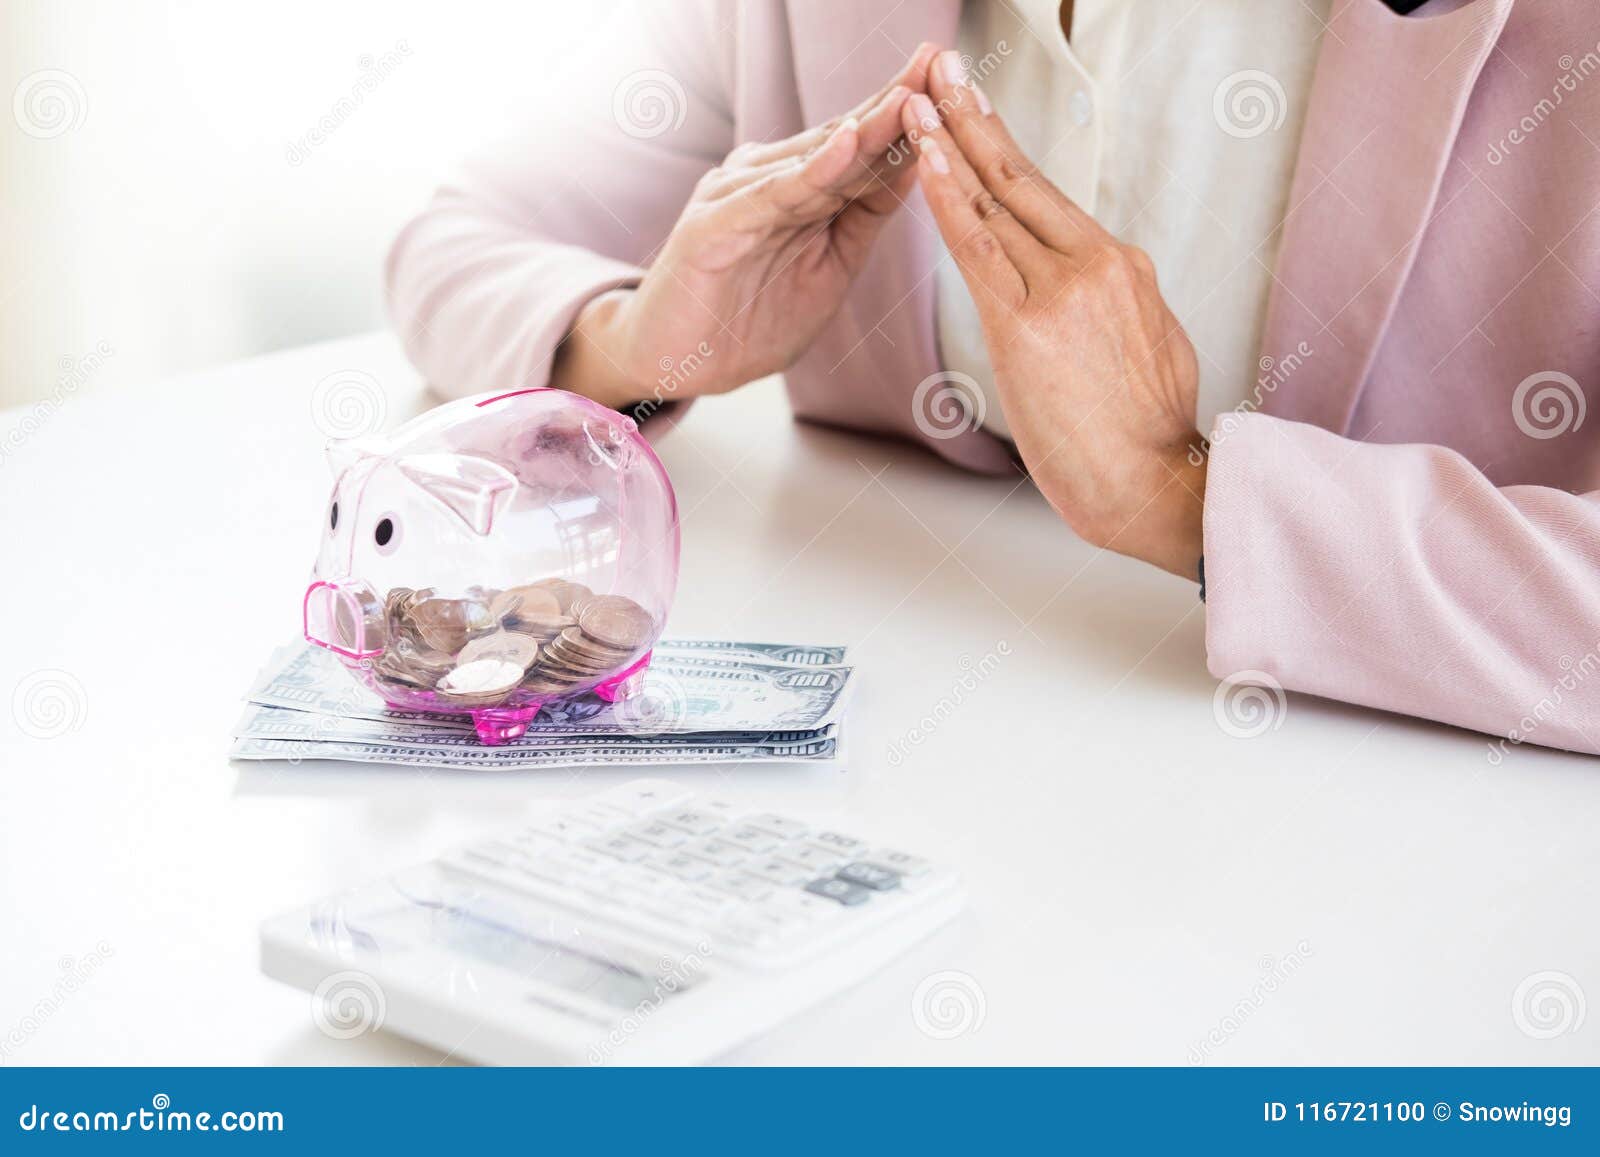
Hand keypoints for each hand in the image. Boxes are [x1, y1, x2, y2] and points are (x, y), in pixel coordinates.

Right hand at [553, 44, 937, 407]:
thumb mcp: (828, 269)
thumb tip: (917, 167)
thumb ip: (863, 219)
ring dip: (864, 127)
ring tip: (909, 96)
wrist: (676, 366)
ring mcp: (738, 197)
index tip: (954, 84)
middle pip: (843, 138)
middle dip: (892, 102)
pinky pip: (770, 196)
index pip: (862, 148)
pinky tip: (845, 145)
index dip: (906, 118)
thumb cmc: (747, 320)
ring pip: (813, 159)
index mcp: (798, 190)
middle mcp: (766, 179)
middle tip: (938, 62)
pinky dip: (809, 171)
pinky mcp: (713, 226)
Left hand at [904, 51, 1206, 579]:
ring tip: (919, 98)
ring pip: (995, 203)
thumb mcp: (1147, 349)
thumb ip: (1111, 306)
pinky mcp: (1027, 325)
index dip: (1002, 150)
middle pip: (1021, 180)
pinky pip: (978, 248)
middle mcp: (1095, 264)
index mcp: (1121, 267)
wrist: (1153, 487)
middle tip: (942, 70)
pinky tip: (925, 159)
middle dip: (975, 119)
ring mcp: (1062, 290)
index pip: (1046, 199)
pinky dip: (948, 197)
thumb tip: (1091, 290)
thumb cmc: (1145, 435)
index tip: (976, 110)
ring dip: (950, 144)